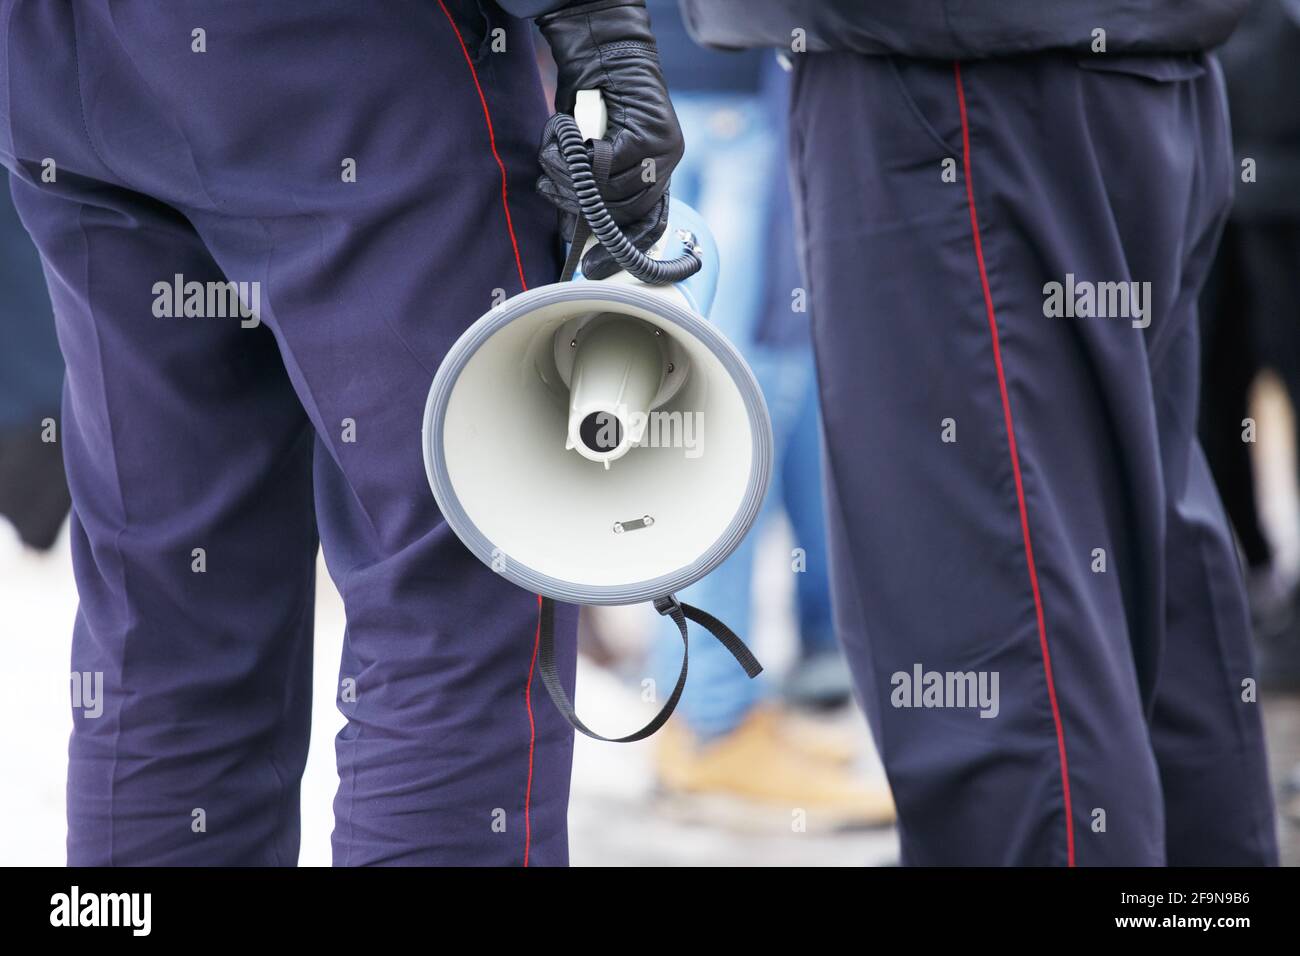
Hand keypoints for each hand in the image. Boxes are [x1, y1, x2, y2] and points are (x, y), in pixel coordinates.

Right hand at [535, 0, 682, 277]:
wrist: (601, 52)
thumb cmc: (585, 104)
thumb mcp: (581, 155)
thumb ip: (584, 191)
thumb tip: (572, 234)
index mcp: (652, 176)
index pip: (646, 226)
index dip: (620, 250)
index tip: (591, 267)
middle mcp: (666, 168)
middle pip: (625, 215)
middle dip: (583, 207)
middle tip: (557, 188)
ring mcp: (668, 154)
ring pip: (618, 195)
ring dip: (579, 180)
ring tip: (560, 155)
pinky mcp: (659, 137)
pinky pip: (616, 167)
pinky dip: (589, 158)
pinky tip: (579, 140)